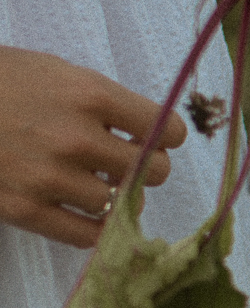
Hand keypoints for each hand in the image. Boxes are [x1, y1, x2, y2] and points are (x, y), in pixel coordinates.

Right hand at [0, 49, 181, 248]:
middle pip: (154, 172)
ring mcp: (50, 177)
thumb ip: (105, 103)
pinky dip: (96, 227)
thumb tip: (148, 134)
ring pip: (122, 204)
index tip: (157, 139)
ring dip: (118, 196)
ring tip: (96, 181)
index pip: (167, 130)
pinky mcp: (24, 209)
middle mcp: (76, 138)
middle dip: (146, 167)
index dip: (166, 137)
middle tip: (126, 162)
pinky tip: (87, 212)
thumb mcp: (57, 72)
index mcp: (89, 96)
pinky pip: (87, 235)